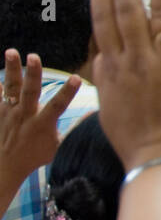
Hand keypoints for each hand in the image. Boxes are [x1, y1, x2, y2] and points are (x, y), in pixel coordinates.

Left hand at [0, 49, 80, 186]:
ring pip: (11, 88)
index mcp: (42, 124)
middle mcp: (24, 116)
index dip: (68, 92)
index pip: (58, 105)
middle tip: (34, 56)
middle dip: (33, 74)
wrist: (3, 168)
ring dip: (12, 69)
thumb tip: (92, 115)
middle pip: (29, 91)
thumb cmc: (33, 158)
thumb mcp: (57, 148)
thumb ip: (72, 130)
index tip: (77, 78)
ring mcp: (8, 113)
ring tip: (12, 51)